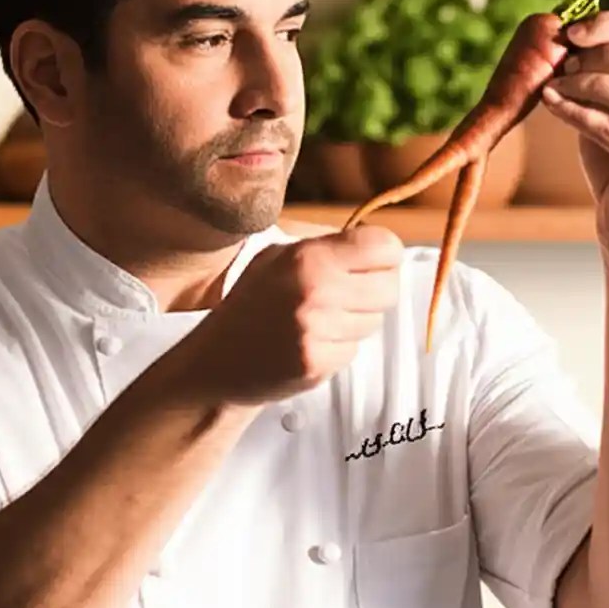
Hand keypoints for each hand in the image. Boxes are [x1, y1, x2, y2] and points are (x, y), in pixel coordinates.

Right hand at [191, 225, 403, 405]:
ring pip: (374, 321)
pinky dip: (340, 347)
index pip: (384, 246)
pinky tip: (312, 342)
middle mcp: (316, 291)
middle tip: (350, 293)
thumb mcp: (278, 256)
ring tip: (321, 319)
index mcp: (308, 257)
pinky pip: (354, 349)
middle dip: (376, 290)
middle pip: (390, 287)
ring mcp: (317, 331)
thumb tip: (378, 243)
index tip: (373, 262)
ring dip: (356, 321)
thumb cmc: (251, 302)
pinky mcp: (318, 363)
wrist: (218, 360)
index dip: (385, 255)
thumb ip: (327, 245)